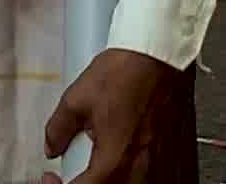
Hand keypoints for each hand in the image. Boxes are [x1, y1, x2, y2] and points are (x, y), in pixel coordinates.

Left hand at [43, 46, 184, 183]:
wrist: (161, 55)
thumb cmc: (128, 71)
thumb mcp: (77, 98)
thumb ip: (58, 129)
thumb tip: (52, 144)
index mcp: (115, 163)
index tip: (52, 177)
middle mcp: (141, 171)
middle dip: (86, 181)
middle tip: (73, 169)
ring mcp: (160, 167)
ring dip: (110, 178)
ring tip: (100, 159)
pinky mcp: (173, 158)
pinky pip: (149, 177)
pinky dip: (132, 173)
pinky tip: (125, 155)